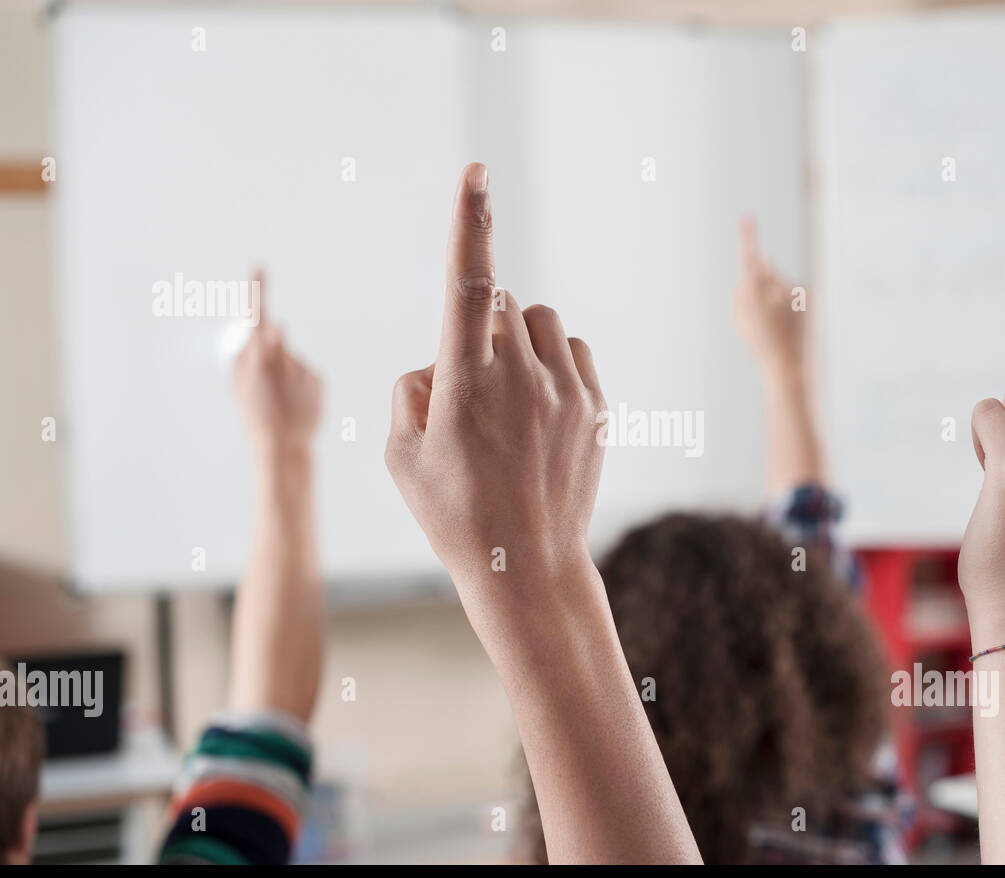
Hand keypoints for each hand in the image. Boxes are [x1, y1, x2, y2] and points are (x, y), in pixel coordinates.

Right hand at [232, 269, 322, 458]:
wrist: (284, 447)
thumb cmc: (256, 417)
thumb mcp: (240, 385)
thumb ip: (245, 355)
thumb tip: (263, 331)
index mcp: (256, 358)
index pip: (257, 316)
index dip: (258, 290)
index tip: (260, 267)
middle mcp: (281, 358)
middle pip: (275, 338)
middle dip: (269, 349)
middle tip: (265, 382)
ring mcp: (302, 367)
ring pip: (289, 358)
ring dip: (284, 373)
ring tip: (280, 399)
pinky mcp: (318, 378)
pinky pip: (305, 372)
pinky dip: (299, 384)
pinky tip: (296, 403)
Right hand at [385, 163, 606, 598]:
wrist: (528, 567)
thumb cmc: (454, 515)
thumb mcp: (400, 456)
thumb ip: (409, 390)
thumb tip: (439, 362)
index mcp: (466, 382)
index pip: (466, 284)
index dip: (468, 224)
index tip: (475, 175)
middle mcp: (522, 376)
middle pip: (499, 304)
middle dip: (476, 329)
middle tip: (467, 393)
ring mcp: (566, 390)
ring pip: (538, 321)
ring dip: (516, 339)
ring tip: (505, 397)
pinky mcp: (596, 406)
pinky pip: (573, 350)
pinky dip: (552, 361)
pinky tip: (539, 404)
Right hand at [733, 218, 809, 381]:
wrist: (786, 360)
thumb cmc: (758, 341)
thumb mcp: (738, 318)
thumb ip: (739, 293)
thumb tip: (748, 276)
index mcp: (754, 293)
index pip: (750, 259)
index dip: (747, 237)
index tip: (747, 218)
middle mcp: (776, 288)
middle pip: (765, 270)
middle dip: (760, 276)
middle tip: (761, 302)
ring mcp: (794, 290)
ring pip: (780, 282)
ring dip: (776, 295)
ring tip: (777, 320)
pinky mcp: (807, 294)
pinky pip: (792, 290)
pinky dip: (789, 301)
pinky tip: (790, 320)